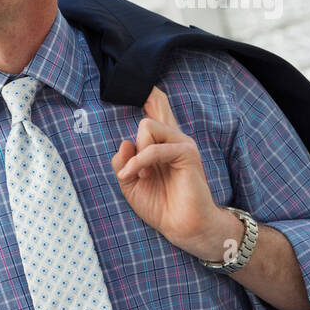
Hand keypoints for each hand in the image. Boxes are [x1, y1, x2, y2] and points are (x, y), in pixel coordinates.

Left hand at [110, 86, 222, 253]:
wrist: (183, 227)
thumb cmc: (160, 206)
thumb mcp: (130, 183)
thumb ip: (122, 162)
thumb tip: (124, 141)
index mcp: (160, 143)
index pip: (157, 108)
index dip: (150, 93)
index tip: (141, 81)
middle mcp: (172, 138)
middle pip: (153, 107)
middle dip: (138, 126)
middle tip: (136, 164)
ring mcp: (181, 143)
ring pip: (147, 126)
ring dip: (136, 154)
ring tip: (137, 176)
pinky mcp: (187, 153)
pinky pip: (154, 148)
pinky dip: (139, 162)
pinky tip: (135, 177)